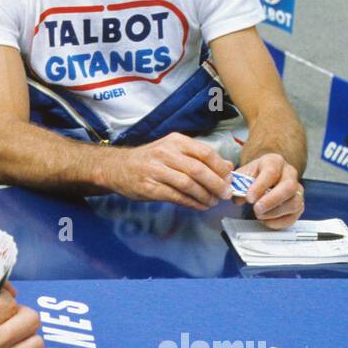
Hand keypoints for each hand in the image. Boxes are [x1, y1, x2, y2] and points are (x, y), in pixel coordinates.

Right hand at [112, 132, 233, 209]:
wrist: (117, 167)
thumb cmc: (150, 159)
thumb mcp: (174, 150)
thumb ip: (199, 157)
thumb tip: (227, 166)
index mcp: (175, 141)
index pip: (205, 153)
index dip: (221, 168)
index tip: (230, 179)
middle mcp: (165, 153)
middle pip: (198, 169)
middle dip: (216, 184)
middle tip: (225, 194)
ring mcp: (156, 170)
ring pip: (188, 185)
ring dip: (205, 196)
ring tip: (212, 203)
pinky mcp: (150, 188)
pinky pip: (176, 197)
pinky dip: (192, 203)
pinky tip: (199, 206)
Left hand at [234, 152, 303, 227]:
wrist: (265, 175)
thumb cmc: (255, 174)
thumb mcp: (244, 174)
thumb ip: (239, 185)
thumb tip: (239, 198)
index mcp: (275, 162)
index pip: (271, 172)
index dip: (260, 186)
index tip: (249, 198)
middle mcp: (290, 174)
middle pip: (288, 187)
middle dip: (271, 201)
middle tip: (256, 209)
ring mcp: (297, 190)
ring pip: (294, 203)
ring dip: (274, 213)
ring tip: (259, 214)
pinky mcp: (299, 205)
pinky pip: (294, 216)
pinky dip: (279, 222)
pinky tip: (266, 221)